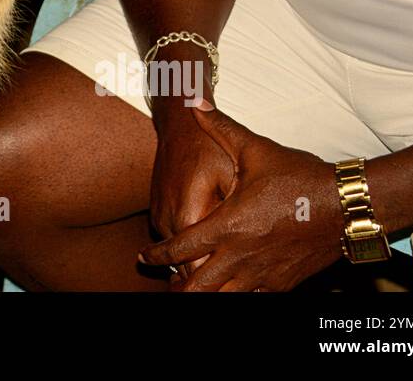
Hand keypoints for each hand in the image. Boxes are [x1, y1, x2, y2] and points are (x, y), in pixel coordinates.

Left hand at [139, 104, 344, 290]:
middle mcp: (242, 256)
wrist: (348, 205)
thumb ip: (221, 127)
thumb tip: (194, 103)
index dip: (158, 254)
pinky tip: (231, 288)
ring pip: (225, 298)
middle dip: (179, 287)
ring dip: (207, 293)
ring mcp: (264, 274)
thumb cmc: (300, 177)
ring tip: (194, 288)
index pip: (182, 248)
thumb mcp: (256, 149)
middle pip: (199, 287)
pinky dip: (236, 295)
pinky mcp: (284, 283)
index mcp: (229, 225)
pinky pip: (253, 299)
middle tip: (167, 282)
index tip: (144, 257)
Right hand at [147, 96, 235, 279]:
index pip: (200, 264)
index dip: (220, 277)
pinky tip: (213, 254)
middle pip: (188, 266)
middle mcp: (167, 220)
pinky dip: (192, 249)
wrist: (178, 125)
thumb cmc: (208, 147)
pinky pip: (175, 240)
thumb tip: (254, 245)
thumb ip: (237, 212)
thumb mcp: (232, 173)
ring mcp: (159, 216)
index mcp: (187, 214)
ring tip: (228, 278)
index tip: (242, 282)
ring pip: (179, 256)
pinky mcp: (158, 212)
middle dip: (210, 279)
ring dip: (201, 264)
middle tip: (236, 288)